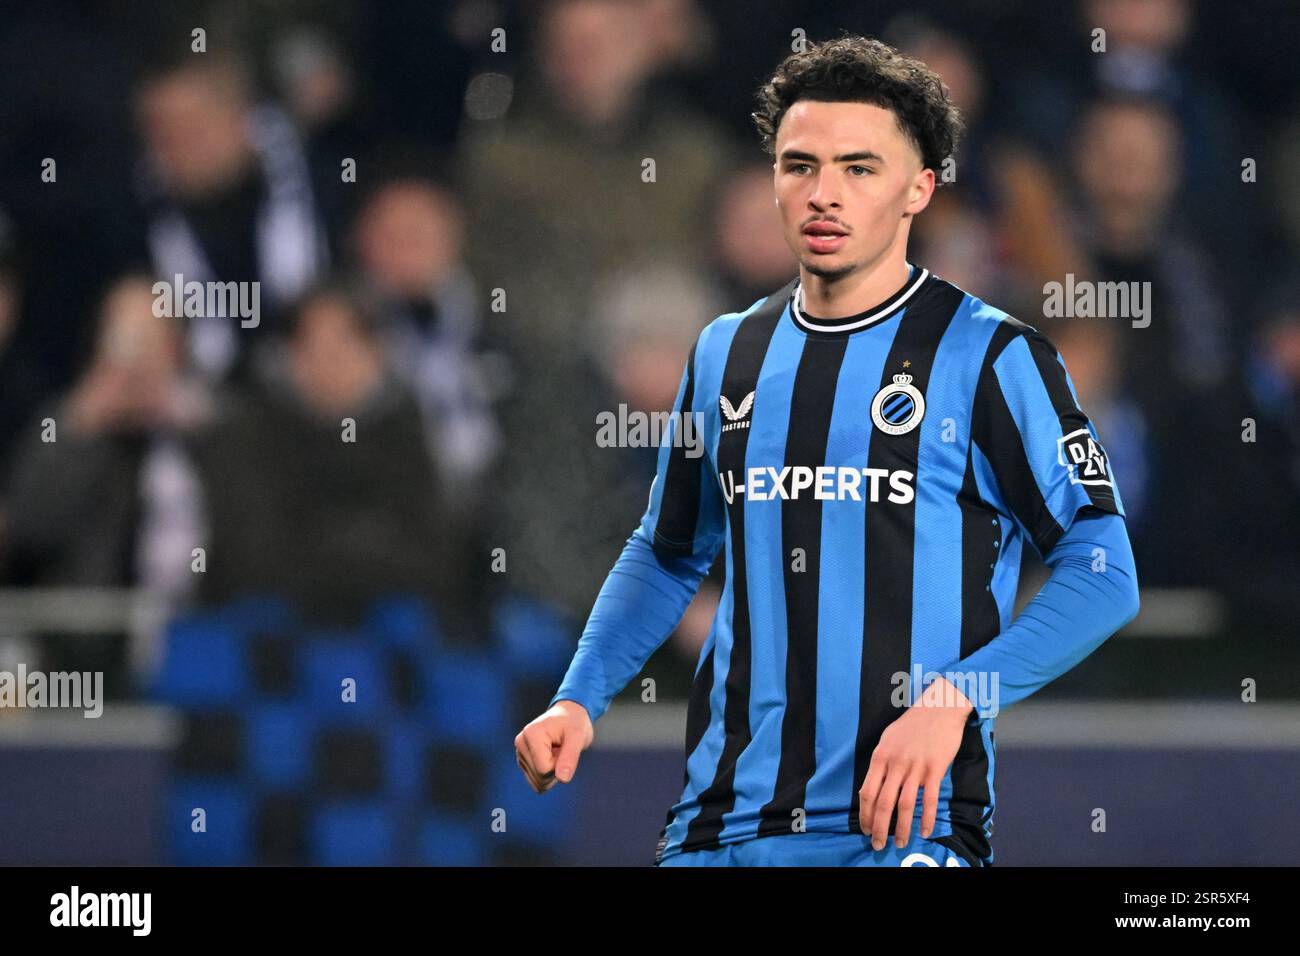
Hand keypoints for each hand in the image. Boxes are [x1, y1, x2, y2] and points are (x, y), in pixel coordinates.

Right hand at [514, 700, 593, 793]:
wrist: (569, 715)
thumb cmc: (575, 723)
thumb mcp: (579, 737)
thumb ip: (570, 757)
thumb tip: (563, 779)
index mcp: (531, 734)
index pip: (544, 769)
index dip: (560, 765)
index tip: (565, 747)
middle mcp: (521, 742)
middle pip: (540, 777)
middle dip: (556, 769)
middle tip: (562, 749)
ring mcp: (520, 752)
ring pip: (537, 782)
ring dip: (553, 772)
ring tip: (557, 752)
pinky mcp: (522, 760)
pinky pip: (536, 781)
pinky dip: (547, 774)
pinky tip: (551, 757)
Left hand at [858, 676, 973, 850]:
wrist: (939, 708)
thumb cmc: (913, 724)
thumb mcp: (888, 739)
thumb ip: (881, 763)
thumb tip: (871, 788)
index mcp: (880, 757)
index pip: (867, 792)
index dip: (865, 814)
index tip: (865, 829)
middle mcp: (895, 763)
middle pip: (882, 803)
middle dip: (878, 828)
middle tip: (877, 845)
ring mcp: (915, 767)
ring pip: (904, 805)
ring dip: (901, 829)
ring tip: (900, 843)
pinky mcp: (935, 769)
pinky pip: (929, 799)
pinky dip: (926, 818)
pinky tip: (925, 831)